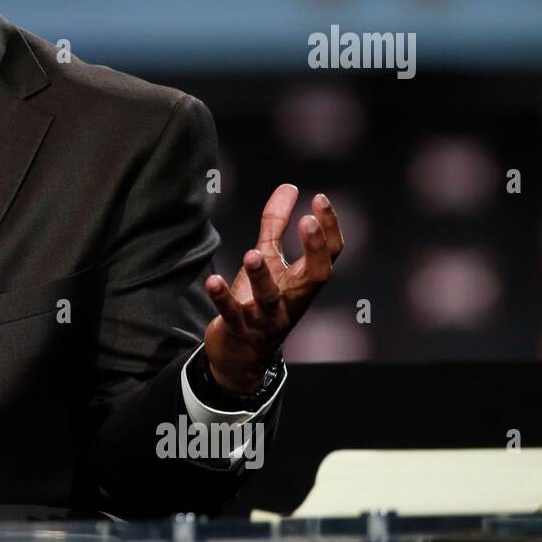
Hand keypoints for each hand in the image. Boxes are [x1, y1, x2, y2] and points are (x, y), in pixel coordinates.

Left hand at [203, 184, 343, 392]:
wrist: (240, 356)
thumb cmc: (258, 300)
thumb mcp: (269, 260)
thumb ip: (277, 224)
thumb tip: (290, 185)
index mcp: (302, 283)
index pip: (328, 255)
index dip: (329, 228)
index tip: (320, 198)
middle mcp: (292, 301)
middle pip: (315, 276)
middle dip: (314, 249)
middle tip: (307, 221)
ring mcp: (266, 318)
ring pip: (269, 297)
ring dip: (261, 275)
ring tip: (251, 253)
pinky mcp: (238, 329)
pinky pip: (232, 314)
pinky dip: (222, 298)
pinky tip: (212, 280)